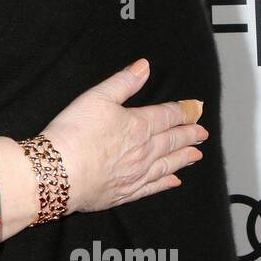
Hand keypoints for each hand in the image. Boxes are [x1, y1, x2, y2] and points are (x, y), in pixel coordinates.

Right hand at [40, 57, 206, 214]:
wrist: (59, 173)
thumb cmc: (74, 133)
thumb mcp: (96, 97)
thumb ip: (123, 82)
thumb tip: (144, 67)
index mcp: (138, 125)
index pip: (168, 115)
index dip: (184, 111)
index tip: (196, 108)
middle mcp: (143, 151)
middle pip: (172, 141)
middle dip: (189, 135)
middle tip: (202, 133)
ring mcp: (136, 174)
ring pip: (167, 165)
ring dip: (183, 158)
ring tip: (195, 155)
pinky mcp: (124, 193)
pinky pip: (152, 187)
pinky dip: (165, 184)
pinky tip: (172, 182)